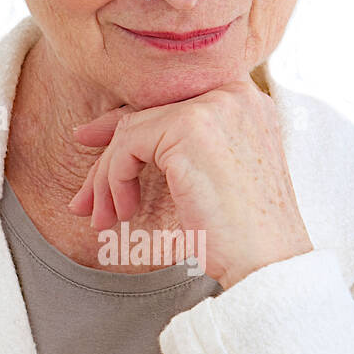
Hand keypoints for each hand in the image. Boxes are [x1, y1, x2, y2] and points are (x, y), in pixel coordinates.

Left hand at [68, 80, 312, 289]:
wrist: (269, 262)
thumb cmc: (244, 234)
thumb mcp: (211, 176)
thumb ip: (178, 146)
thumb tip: (114, 134)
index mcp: (245, 99)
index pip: (170, 98)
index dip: (125, 121)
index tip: (90, 141)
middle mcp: (234, 91)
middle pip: (147, 111)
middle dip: (107, 156)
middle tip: (84, 199)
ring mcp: (214, 105)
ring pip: (131, 129)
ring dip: (106, 178)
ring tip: (105, 218)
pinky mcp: (190, 127)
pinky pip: (128, 145)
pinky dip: (114, 181)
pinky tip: (125, 212)